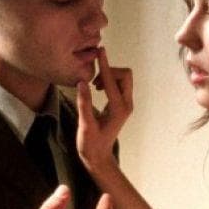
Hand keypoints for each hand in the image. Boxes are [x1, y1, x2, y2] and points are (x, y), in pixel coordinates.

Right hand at [76, 47, 132, 173]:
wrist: (98, 157)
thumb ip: (84, 103)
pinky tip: (96, 89)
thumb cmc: (90, 145)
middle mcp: (126, 105)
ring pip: (123, 78)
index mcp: (118, 109)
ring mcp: (125, 105)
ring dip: (108, 76)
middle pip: (125, 75)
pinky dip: (108, 81)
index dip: (105, 65)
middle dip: (110, 71)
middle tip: (94, 80)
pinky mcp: (122, 105)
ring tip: (94, 86)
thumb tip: (82, 82)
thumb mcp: (85, 125)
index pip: (113, 80)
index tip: (100, 50)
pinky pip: (119, 84)